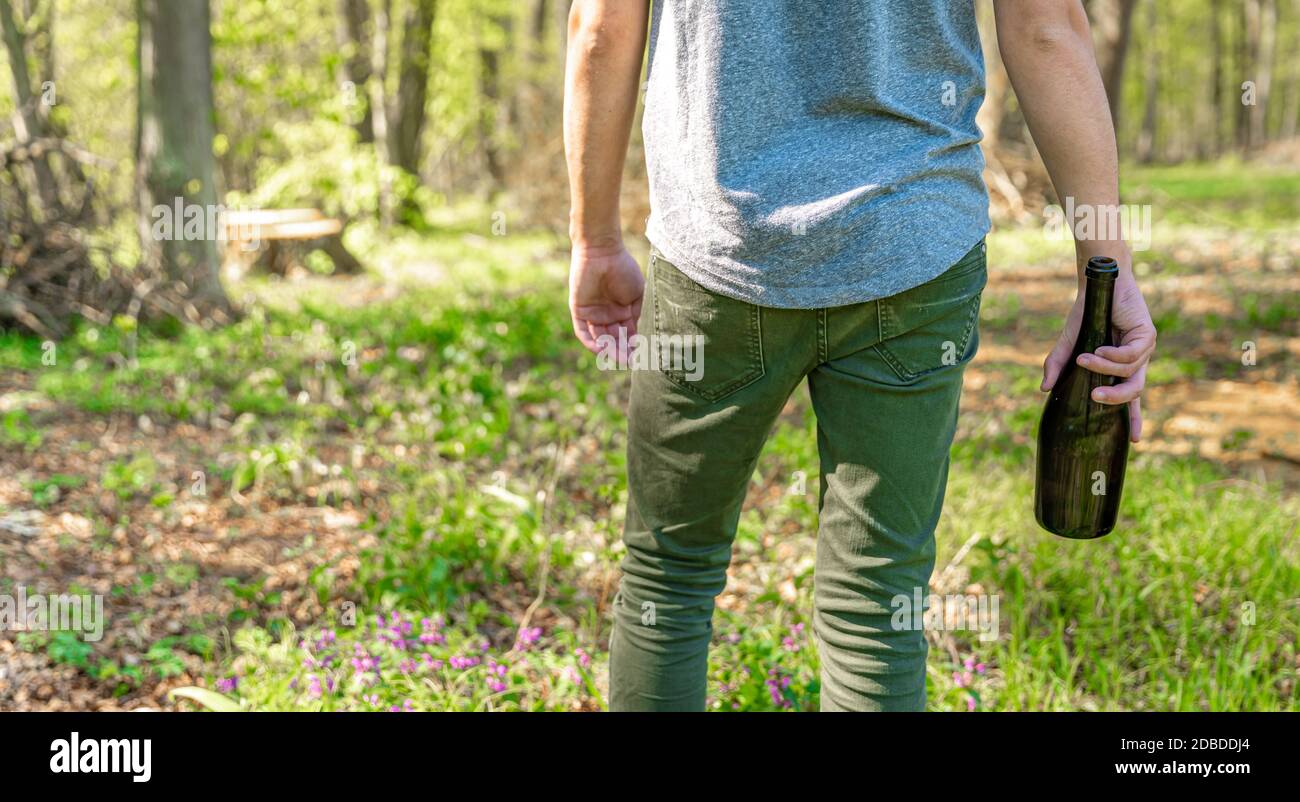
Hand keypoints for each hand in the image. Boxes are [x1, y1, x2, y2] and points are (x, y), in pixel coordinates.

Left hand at [568, 243, 644, 361]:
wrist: (603, 252)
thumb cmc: (623, 269)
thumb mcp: (638, 295)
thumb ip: (638, 314)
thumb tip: (642, 337)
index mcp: (622, 311)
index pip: (628, 334)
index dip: (635, 345)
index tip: (643, 356)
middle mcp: (607, 315)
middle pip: (614, 339)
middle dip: (622, 351)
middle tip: (630, 361)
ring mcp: (593, 314)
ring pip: (600, 338)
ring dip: (609, 349)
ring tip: (619, 358)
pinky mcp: (579, 311)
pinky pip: (583, 331)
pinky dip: (591, 342)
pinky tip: (601, 350)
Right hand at [1041, 253, 1156, 441]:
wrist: (1097, 285)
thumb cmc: (1086, 313)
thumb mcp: (1069, 345)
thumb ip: (1058, 366)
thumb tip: (1044, 389)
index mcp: (1123, 367)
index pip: (1131, 398)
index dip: (1133, 419)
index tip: (1133, 440)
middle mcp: (1138, 360)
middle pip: (1135, 391)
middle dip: (1116, 399)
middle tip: (1094, 398)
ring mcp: (1145, 348)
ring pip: (1130, 372)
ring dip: (1104, 368)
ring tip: (1084, 359)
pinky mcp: (1147, 334)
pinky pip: (1131, 355)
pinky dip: (1112, 355)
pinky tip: (1098, 349)